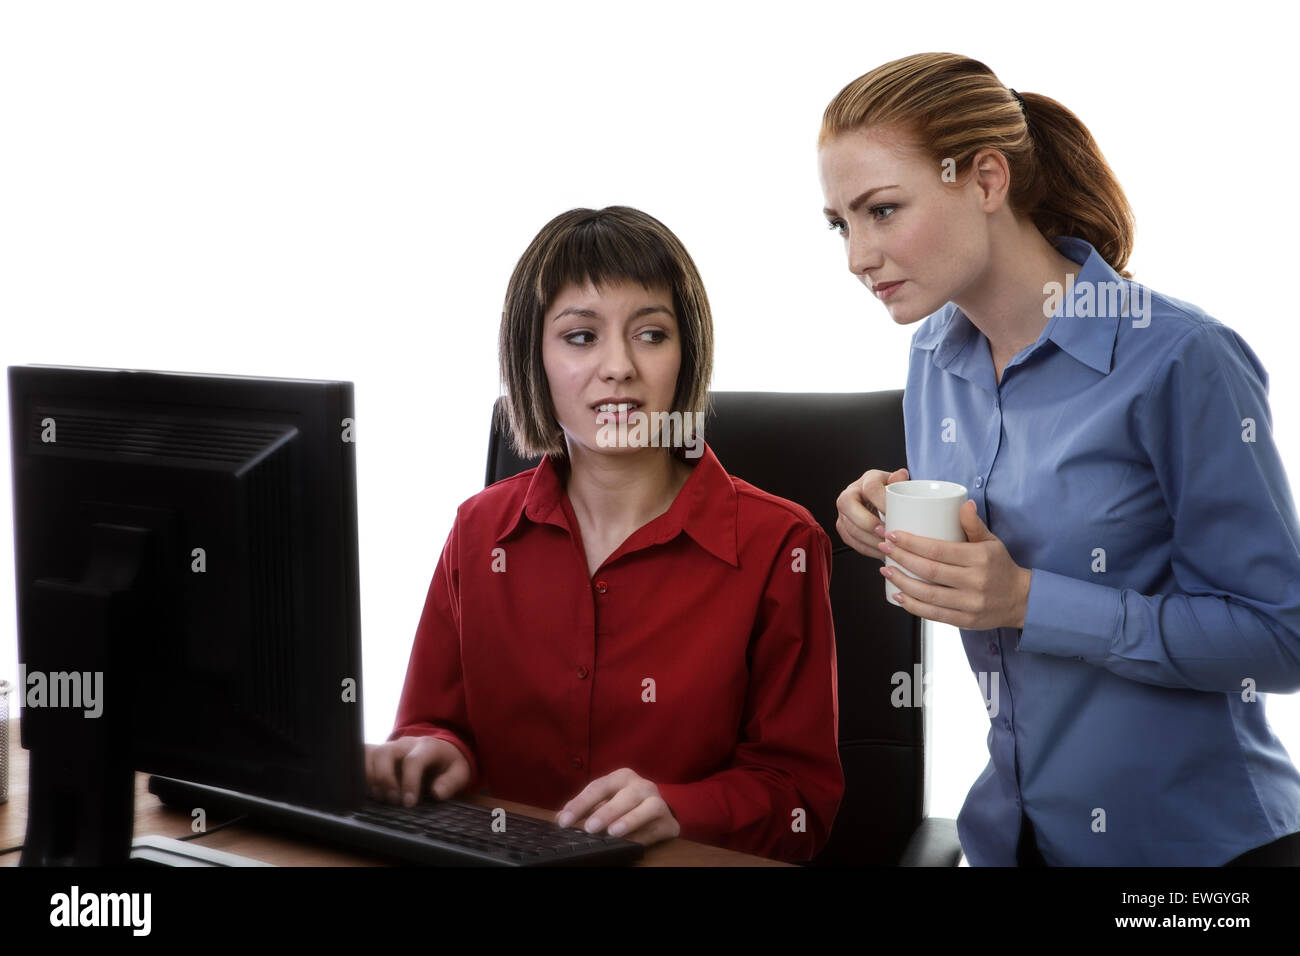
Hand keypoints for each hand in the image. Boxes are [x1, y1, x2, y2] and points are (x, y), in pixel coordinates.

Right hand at [365, 736, 469, 806]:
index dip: (409, 782)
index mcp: (427, 746)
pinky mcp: (381, 756)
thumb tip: (437, 793)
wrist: (442, 750)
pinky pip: (364, 761)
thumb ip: (451, 782)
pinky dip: (365, 778)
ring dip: (373, 780)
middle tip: (393, 801)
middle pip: (385, 753)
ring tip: (384, 799)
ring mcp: (391, 748)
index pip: (413, 760)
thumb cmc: (449, 763)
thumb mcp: (460, 772)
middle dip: (385, 779)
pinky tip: (375, 793)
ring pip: (371, 757)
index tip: (408, 803)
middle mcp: (405, 744)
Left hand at [554, 768, 679, 845]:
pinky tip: (631, 842)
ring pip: (646, 807)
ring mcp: (658, 801)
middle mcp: (641, 785)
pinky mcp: (668, 820)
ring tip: (612, 832)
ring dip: (629, 820)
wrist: (660, 811)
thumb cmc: (626, 804)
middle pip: (623, 796)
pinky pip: (656, 827)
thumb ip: (585, 808)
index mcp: (621, 777)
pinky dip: (643, 834)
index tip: (564, 820)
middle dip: (605, 812)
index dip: (580, 803)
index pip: (598, 787)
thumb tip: (560, 817)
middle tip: (589, 828)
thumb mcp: (605, 801)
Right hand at [836, 466, 909, 559]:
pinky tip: (880, 552)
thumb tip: (901, 475)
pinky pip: (850, 540)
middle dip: (868, 522)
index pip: (870, 488)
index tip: (895, 514)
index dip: (881, 502)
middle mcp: (850, 493)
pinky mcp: (843, 526)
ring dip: (869, 539)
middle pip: (849, 505)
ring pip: (849, 526)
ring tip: (886, 545)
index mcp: (867, 480)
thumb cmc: (892, 495)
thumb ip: (901, 481)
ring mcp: (844, 511)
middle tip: (886, 532)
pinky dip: (866, 549)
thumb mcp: (899, 485)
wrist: (882, 503)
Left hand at [878, 498, 1032, 629]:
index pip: (939, 550)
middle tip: (883, 548)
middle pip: (929, 571)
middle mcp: (975, 582)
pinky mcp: (965, 621)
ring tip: (886, 570)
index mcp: (980, 559)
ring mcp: (970, 604)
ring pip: (928, 595)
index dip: (912, 543)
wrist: (1021, 600)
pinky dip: (913, 606)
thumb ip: (974, 524)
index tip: (893, 534)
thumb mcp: (992, 542)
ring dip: (902, 582)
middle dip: (901, 558)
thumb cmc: (1001, 567)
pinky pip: (934, 615)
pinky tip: (899, 595)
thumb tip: (964, 502)